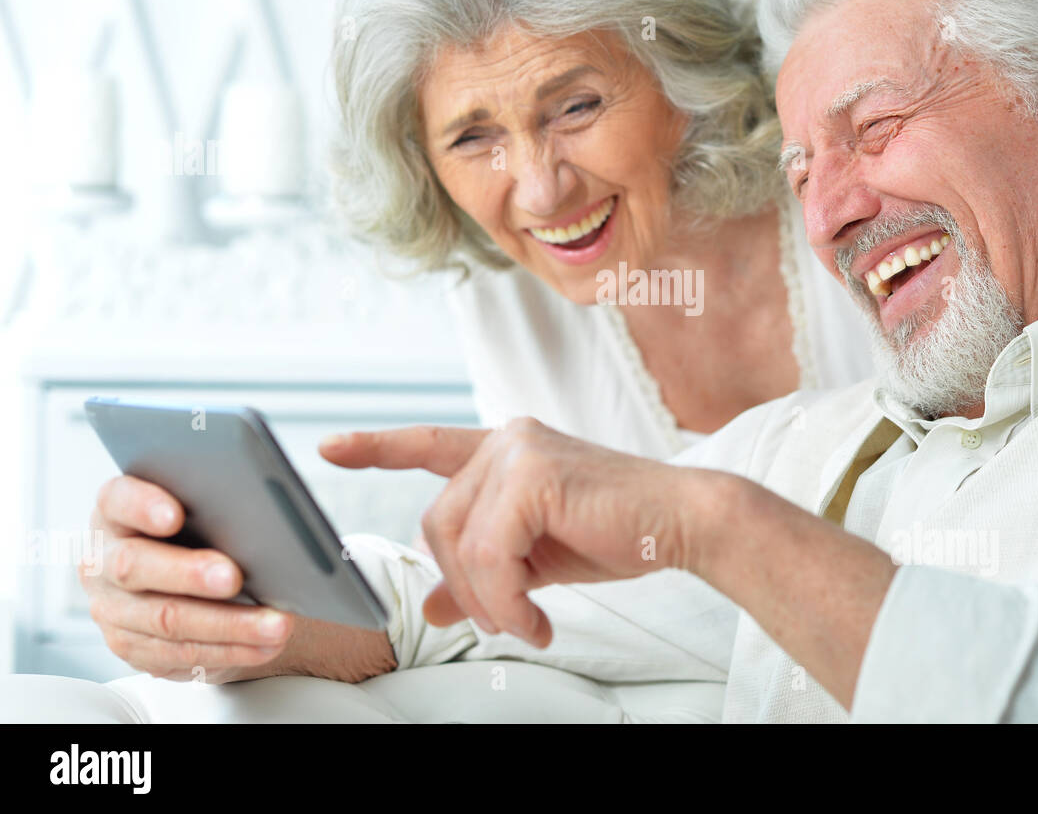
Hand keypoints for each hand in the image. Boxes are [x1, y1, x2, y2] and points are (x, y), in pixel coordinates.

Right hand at [81, 475, 393, 682]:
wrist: (190, 580)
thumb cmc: (199, 531)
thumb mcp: (198, 511)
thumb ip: (211, 508)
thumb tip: (258, 518)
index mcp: (115, 512)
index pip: (118, 500)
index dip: (142, 506)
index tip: (174, 515)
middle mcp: (103, 560)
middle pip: (135, 566)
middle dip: (189, 573)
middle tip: (233, 577)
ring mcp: (113, 608)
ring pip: (165, 619)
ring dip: (228, 624)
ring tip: (274, 623)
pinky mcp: (132, 647)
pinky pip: (181, 654)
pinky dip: (230, 649)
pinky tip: (263, 644)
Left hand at [320, 419, 712, 648]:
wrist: (681, 524)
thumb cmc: (615, 534)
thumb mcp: (534, 561)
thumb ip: (482, 574)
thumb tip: (430, 606)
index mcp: (506, 450)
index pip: (428, 443)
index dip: (378, 447)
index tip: (330, 448)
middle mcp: (506, 440)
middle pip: (437, 521)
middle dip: (463, 584)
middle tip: (507, 621)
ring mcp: (517, 450)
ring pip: (459, 541)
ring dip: (487, 598)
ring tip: (526, 622)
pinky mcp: (532, 474)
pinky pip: (489, 552)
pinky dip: (505, 598)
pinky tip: (537, 618)